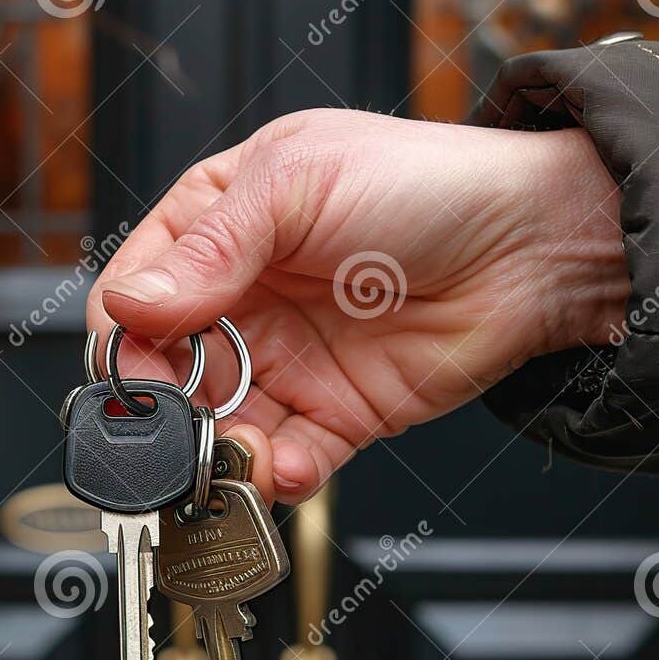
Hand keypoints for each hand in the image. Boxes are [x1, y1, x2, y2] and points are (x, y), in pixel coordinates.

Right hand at [85, 109, 627, 504]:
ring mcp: (287, 362)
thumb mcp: (299, 183)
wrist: (531, 242)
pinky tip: (290, 465)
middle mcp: (244, 301)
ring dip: (219, 455)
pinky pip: (287, 461)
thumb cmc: (424, 182)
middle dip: (165, 411)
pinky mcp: (335, 415)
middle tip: (180, 430)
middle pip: (167, 373)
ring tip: (242, 457)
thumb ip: (213, 248)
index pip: (135, 291)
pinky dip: (278, 477)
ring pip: (219, 428)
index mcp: (218, 227)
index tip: (139, 367)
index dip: (127, 335)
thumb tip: (132, 305)